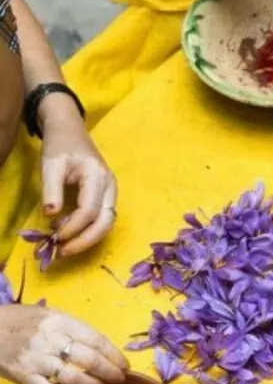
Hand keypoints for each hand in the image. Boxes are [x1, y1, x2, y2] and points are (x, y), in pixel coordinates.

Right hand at [0, 305, 127, 383]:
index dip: (115, 355)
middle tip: (120, 378)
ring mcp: (36, 360)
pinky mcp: (23, 377)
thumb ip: (73, 328)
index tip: (125, 365)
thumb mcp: (49, 315)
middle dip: (110, 372)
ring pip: (74, 379)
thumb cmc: (20, 320)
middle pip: (90, 360)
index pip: (96, 340)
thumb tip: (100, 347)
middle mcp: (50, 340)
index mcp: (60, 321)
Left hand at [39, 99, 116, 256]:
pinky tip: (69, 232)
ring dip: (88, 238)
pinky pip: (102, 218)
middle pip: (106, 221)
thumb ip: (51, 190)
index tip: (54, 237)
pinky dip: (88, 230)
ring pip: (107, 223)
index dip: (72, 227)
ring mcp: (110, 192)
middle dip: (86, 240)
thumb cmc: (61, 146)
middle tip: (64, 251)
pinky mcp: (106, 196)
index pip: (90, 210)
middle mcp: (110, 186)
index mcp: (98, 176)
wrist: (70, 131)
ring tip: (66, 245)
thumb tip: (50, 216)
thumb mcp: (51, 164)